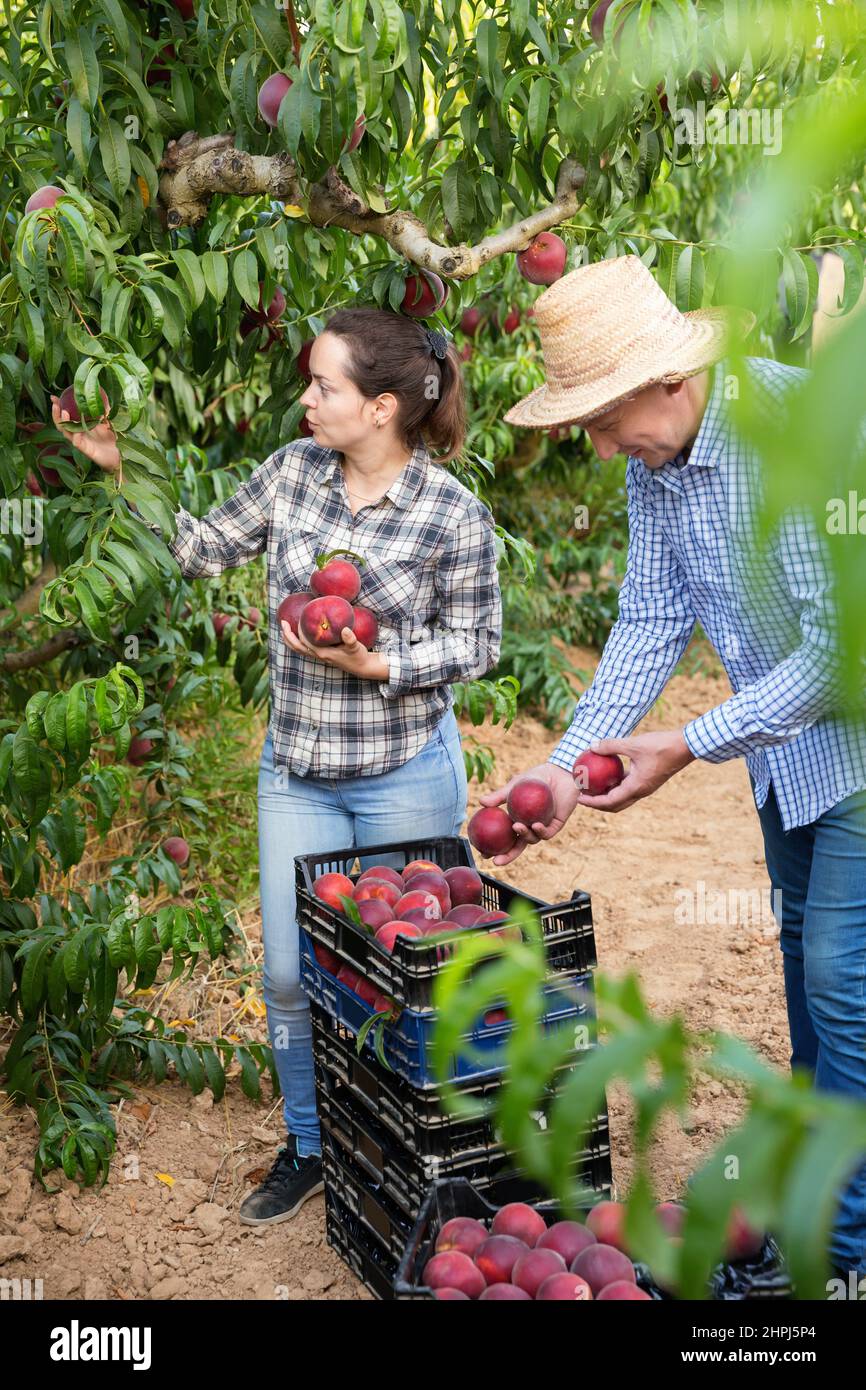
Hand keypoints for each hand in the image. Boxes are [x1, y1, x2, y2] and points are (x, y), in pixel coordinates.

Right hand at [50, 395, 120, 472]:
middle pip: (61, 425)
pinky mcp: (86, 450)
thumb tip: (102, 399)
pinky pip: (77, 442)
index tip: (53, 397)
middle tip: (55, 404)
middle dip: (56, 414)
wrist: (117, 455)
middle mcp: (77, 434)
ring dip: (64, 423)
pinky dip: (76, 436)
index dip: (58, 407)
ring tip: (64, 412)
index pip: (65, 416)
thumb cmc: (109, 439)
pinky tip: (77, 431)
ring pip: (66, 433)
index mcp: (79, 426)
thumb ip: (102, 412)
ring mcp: (80, 442)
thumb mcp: (105, 422)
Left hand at [280, 620, 387, 679]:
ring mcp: (319, 656)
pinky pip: (305, 649)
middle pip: (296, 647)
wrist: (361, 667)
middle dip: (287, 635)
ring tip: (284, 629)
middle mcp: (318, 656)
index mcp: (323, 653)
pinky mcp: (322, 655)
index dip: (299, 631)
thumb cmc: (358, 656)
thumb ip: (350, 639)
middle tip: (282, 621)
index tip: (299, 617)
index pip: (305, 642)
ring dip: (289, 640)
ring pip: (299, 649)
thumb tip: (345, 629)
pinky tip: (299, 634)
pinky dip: (298, 642)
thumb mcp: (356, 647)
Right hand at [477, 761, 581, 865]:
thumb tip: (480, 801)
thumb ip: (499, 795)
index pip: (504, 838)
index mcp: (516, 820)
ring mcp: (542, 827)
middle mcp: (528, 826)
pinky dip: (540, 830)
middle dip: (506, 856)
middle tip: (496, 860)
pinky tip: (535, 824)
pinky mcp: (555, 825)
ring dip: (524, 835)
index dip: (494, 848)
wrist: (558, 772)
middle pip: (516, 846)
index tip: (482, 854)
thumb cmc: (535, 778)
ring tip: (516, 826)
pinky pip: (546, 832)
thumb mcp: (514, 785)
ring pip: (531, 839)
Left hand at [575, 732, 694, 812]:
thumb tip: (592, 745)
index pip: (610, 802)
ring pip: (623, 797)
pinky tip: (608, 773)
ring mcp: (646, 787)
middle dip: (598, 803)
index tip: (579, 798)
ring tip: (593, 786)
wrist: (686, 747)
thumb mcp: (634, 744)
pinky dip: (617, 784)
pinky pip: (629, 787)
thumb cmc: (661, 745)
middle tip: (583, 795)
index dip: (593, 802)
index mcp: (636, 787)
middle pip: (615, 805)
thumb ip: (612, 745)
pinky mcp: (648, 780)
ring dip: (607, 795)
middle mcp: (641, 791)